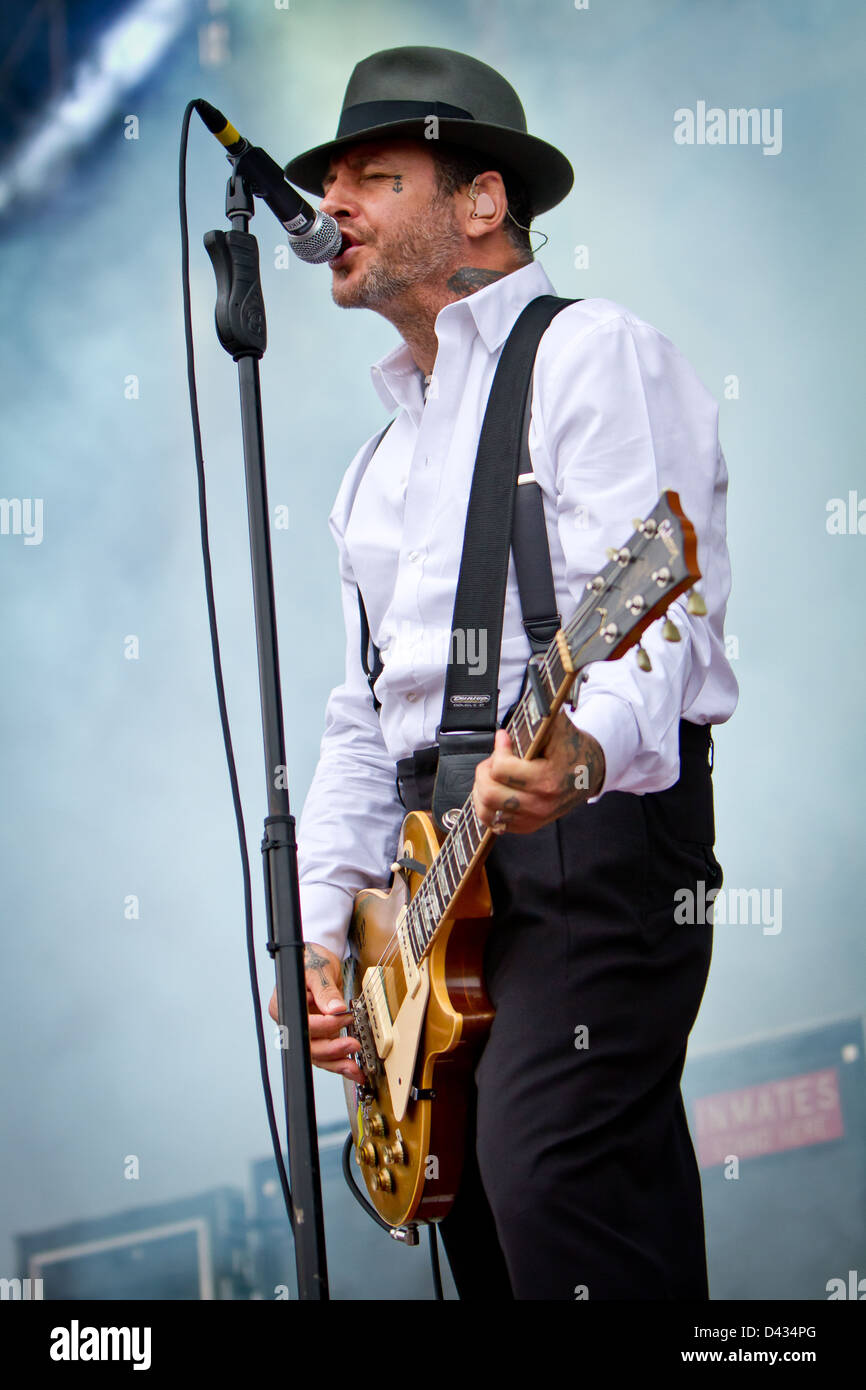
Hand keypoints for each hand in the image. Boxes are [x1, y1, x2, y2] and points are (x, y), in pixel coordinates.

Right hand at [268, 940, 364, 1085]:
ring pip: (318, 1055)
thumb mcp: (318, 971)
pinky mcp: (317, 1035)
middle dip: (332, 1049)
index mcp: (284, 1006)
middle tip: (353, 1045)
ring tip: (355, 1069)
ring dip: (337, 1063)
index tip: (343, 1016)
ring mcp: (305, 1031)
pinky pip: (326, 1052)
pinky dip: (339, 1061)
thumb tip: (335, 1008)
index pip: (303, 1024)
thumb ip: (325, 991)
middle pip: (309, 1046)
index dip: (324, 1024)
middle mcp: (292, 1023)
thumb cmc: (311, 960)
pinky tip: (353, 1068)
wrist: (317, 960)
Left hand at [472, 709, 604, 834]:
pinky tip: (494, 790)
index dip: (498, 749)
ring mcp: (534, 818)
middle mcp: (540, 804)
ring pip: (487, 810)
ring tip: (492, 774)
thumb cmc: (573, 748)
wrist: (590, 771)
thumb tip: (516, 717)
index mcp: (548, 780)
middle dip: (485, 771)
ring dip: (482, 788)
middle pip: (490, 793)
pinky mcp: (528, 825)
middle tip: (494, 759)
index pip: (502, 769)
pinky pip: (493, 823)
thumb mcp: (560, 726)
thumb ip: (538, 717)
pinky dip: (486, 806)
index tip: (503, 738)